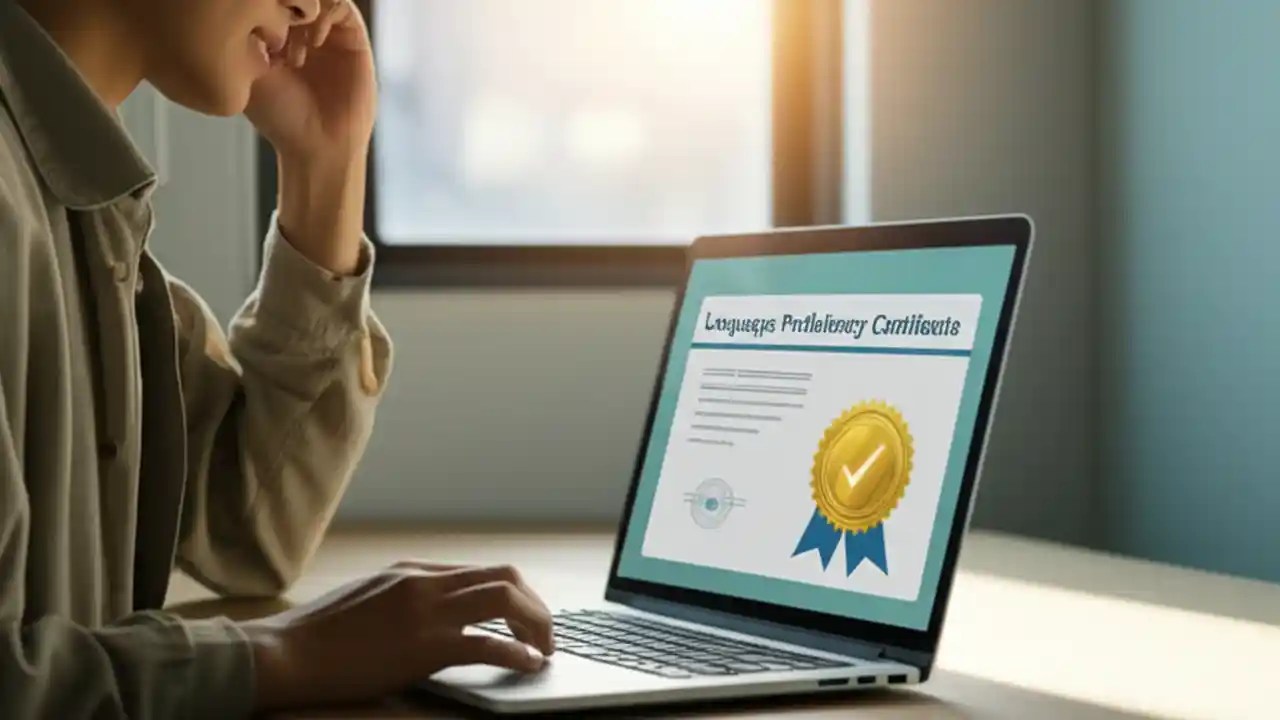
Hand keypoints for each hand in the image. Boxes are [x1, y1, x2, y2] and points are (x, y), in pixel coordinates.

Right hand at [243, 562, 555, 710]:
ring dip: (535, 623)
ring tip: (544, 647)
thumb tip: (433, 613)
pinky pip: (487, 644)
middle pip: (504, 576)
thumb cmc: (318, 635)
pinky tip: (530, 664)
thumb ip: (402, 598)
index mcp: (411, 572)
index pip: (479, 572)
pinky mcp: (424, 646)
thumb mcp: (367, 599)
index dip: (511, 596)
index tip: (522, 618)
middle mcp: (424, 583)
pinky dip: (517, 652)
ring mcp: (426, 611)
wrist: (285, 652)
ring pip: (505, 599)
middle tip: (544, 633)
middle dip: (534, 604)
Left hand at [246, 0, 375, 160]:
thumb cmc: (281, 116)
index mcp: (275, 31)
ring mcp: (329, 31)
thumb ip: (244, 34)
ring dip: (302, 10)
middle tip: (273, 37)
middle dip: (281, 5)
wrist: (318, 145)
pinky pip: (341, 6)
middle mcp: (303, 27)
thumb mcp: (246, 70)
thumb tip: (242, 6)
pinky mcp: (353, 38)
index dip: (260, 6)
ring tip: (293, 47)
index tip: (253, 35)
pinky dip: (325, 15)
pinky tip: (314, 43)